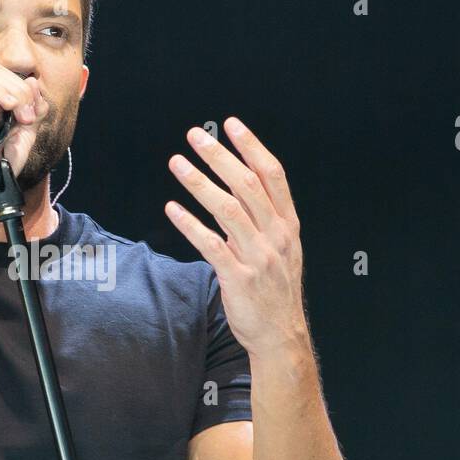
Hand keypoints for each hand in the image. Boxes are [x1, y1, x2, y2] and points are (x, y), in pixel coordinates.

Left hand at [165, 116, 308, 357]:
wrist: (280, 334)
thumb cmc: (274, 289)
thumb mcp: (279, 248)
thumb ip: (260, 218)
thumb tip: (234, 185)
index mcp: (287, 224)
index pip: (272, 175)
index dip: (252, 147)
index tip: (232, 125)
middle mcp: (276, 236)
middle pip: (247, 185)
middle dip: (220, 156)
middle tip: (195, 136)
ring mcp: (258, 257)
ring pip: (227, 210)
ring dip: (199, 183)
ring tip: (177, 163)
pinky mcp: (238, 277)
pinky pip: (211, 245)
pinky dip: (190, 225)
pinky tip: (172, 208)